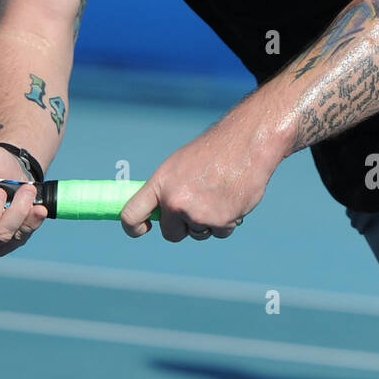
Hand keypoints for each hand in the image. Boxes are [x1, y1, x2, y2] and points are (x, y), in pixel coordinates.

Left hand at [119, 127, 272, 241]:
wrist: (246, 144)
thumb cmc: (213, 152)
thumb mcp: (179, 165)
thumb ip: (167, 190)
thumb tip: (159, 213)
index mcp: (160, 183)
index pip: (131, 214)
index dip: (132, 228)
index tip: (142, 229)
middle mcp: (175, 201)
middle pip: (170, 233)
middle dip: (181, 227)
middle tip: (195, 208)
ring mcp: (197, 214)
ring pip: (198, 233)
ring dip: (207, 222)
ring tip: (218, 194)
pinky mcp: (221, 222)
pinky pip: (219, 233)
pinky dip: (226, 222)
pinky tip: (231, 198)